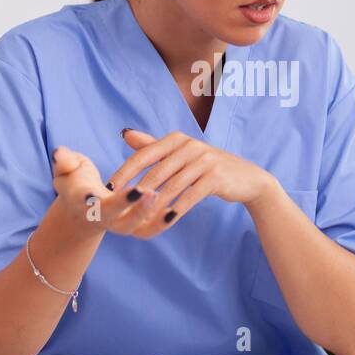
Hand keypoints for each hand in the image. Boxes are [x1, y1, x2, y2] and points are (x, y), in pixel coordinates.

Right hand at [50, 145, 170, 238]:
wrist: (81, 208)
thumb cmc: (74, 181)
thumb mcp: (66, 169)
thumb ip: (64, 161)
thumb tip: (59, 153)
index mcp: (86, 202)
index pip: (94, 203)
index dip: (106, 198)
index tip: (115, 188)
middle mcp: (103, 218)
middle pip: (119, 220)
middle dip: (135, 210)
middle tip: (150, 192)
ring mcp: (119, 225)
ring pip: (138, 229)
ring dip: (154, 221)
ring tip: (171, 207)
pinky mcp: (133, 227)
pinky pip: (149, 230)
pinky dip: (162, 223)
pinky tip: (175, 210)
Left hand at [104, 129, 278, 236]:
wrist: (247, 179)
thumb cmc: (208, 167)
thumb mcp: (181, 153)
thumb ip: (153, 145)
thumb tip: (126, 134)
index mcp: (176, 139)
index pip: (144, 155)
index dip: (124, 171)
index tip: (107, 188)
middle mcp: (189, 146)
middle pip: (156, 170)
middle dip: (135, 189)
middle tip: (118, 206)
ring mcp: (204, 160)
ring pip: (172, 185)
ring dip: (154, 203)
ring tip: (138, 217)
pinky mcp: (215, 177)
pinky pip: (191, 195)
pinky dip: (178, 208)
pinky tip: (166, 220)